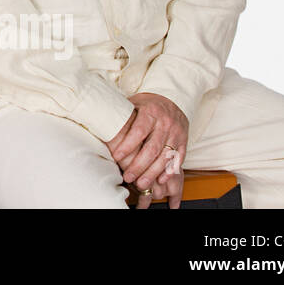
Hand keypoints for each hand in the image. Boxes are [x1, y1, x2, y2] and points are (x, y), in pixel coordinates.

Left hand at [105, 92, 188, 208]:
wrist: (173, 100)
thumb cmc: (147, 105)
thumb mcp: (134, 103)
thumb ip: (123, 115)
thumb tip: (99, 124)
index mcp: (151, 112)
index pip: (139, 131)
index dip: (128, 145)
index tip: (116, 157)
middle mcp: (166, 123)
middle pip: (152, 148)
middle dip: (139, 165)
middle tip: (128, 177)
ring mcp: (177, 133)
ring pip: (165, 157)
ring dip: (153, 173)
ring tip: (141, 184)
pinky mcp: (184, 141)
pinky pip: (178, 159)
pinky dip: (169, 171)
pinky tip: (160, 180)